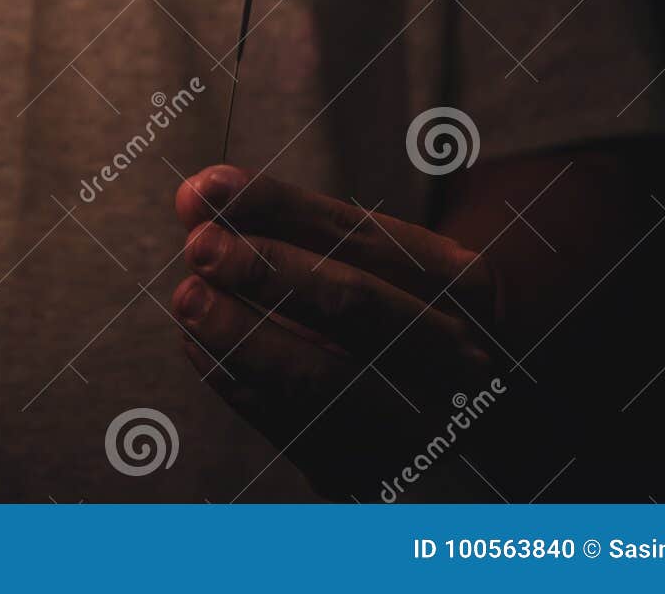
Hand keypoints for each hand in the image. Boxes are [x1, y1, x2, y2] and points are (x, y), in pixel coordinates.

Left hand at [170, 165, 498, 499]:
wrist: (475, 411)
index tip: (207, 189)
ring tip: (189, 298)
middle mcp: (457, 357)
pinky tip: (200, 346)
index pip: (362, 235)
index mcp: (464, 287)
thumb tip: (201, 197)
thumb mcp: (377, 259)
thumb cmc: (407, 313)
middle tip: (199, 247)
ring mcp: (423, 425)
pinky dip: (237, 383)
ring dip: (238, 333)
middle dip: (264, 270)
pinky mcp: (374, 474)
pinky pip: (291, 427)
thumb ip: (292, 223)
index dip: (277, 207)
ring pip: (316, 377)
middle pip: (352, 305)